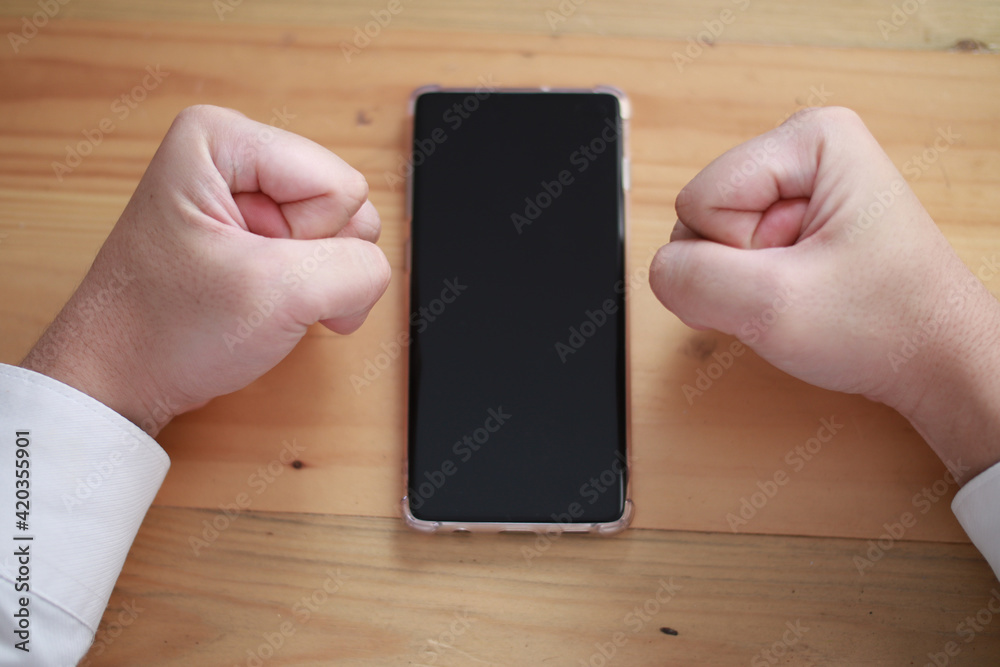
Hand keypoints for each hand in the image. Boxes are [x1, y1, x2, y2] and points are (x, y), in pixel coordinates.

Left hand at [21, 105, 390, 435]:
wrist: (121, 380)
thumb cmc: (167, 331)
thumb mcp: (277, 296)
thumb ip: (357, 270)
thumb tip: (375, 270)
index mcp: (224, 138)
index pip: (340, 185)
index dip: (309, 242)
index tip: (251, 269)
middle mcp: (239, 155)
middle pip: (345, 203)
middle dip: (319, 262)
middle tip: (261, 291)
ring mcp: (252, 196)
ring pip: (345, 231)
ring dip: (318, 283)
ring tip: (261, 303)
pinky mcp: (261, 231)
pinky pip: (328, 253)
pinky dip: (314, 294)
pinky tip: (271, 309)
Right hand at [649, 106, 999, 479]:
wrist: (936, 362)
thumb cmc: (886, 327)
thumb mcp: (772, 307)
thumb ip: (690, 280)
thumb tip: (660, 270)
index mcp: (810, 140)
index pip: (699, 201)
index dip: (734, 256)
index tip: (795, 276)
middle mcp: (802, 151)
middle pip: (701, 215)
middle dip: (736, 270)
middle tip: (798, 290)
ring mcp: (796, 187)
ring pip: (709, 239)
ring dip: (744, 284)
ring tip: (805, 294)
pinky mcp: (792, 218)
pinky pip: (729, 253)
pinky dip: (752, 289)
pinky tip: (799, 296)